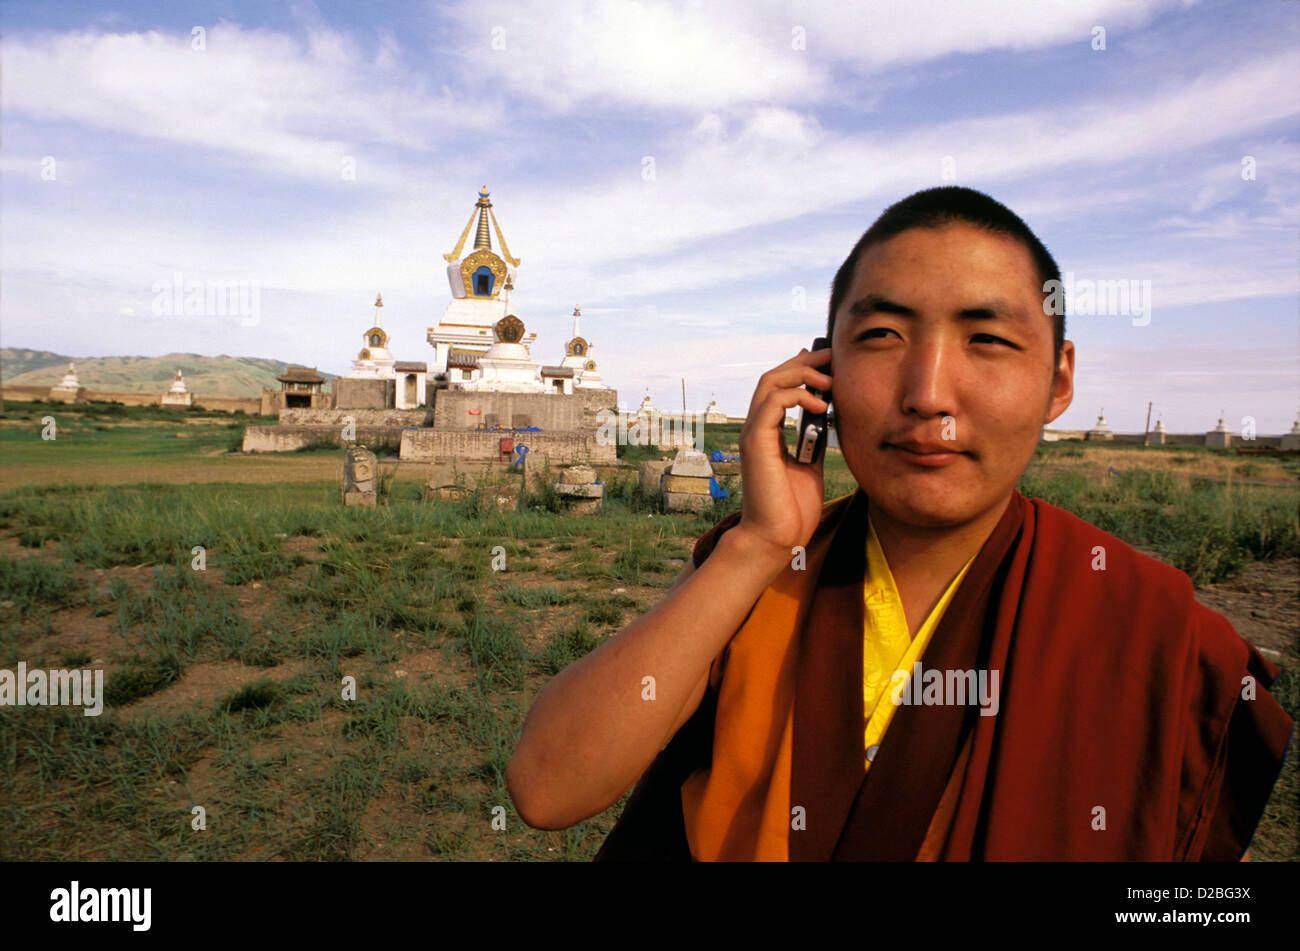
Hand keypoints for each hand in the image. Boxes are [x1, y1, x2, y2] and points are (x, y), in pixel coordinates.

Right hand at [734, 346, 832, 561]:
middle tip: (830, 355)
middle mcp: (757, 429)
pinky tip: (820, 405)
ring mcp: (753, 434)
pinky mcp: (756, 443)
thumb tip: (827, 419)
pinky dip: (797, 396)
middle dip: (803, 362)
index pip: (779, 387)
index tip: (827, 361)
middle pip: (773, 377)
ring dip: (801, 374)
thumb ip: (813, 441)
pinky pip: (772, 404)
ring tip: (829, 379)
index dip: (801, 369)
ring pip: (770, 383)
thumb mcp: (810, 466)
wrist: (778, 538)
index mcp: (768, 433)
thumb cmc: (792, 508)